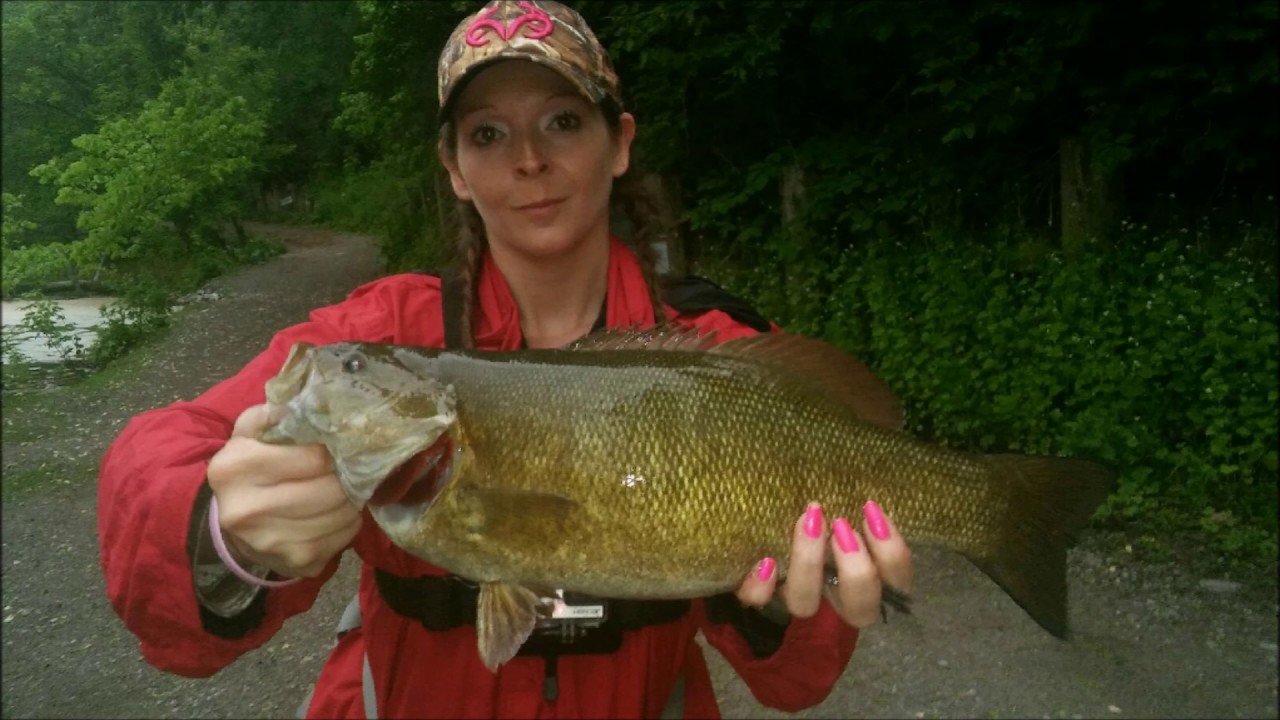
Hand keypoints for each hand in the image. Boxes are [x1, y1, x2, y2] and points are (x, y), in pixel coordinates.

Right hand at [206, 403, 361, 578]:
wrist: (231, 529)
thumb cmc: (249, 469)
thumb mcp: (250, 432)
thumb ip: (277, 412)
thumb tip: (315, 399)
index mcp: (237, 467)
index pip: (314, 457)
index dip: (334, 449)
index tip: (339, 445)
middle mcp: (249, 510)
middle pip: (332, 488)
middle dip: (348, 475)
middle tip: (350, 467)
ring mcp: (274, 542)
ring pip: (344, 513)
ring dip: (353, 498)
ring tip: (343, 487)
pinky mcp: (298, 563)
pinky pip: (345, 535)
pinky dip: (349, 520)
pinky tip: (335, 511)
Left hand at [735, 501, 913, 628]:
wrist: (757, 512)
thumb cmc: (820, 505)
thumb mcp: (844, 503)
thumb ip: (860, 507)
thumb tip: (870, 491)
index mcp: (865, 576)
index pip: (897, 583)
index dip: (892, 554)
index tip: (872, 510)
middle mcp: (834, 596)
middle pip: (861, 610)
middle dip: (858, 573)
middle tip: (843, 526)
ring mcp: (796, 596)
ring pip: (805, 605)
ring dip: (809, 565)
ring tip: (808, 521)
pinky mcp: (760, 593)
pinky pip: (758, 601)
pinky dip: (761, 586)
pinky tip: (765, 561)